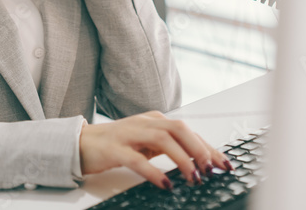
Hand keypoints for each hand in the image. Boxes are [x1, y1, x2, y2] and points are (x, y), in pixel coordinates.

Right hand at [78, 111, 232, 189]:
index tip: (223, 164)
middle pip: (179, 129)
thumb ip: (169, 148)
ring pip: (163, 140)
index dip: (208, 147)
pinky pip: (138, 159)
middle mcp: (145, 122)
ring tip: (194, 178)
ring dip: (182, 159)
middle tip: (210, 170)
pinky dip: (154, 172)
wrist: (82, 143)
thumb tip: (199, 161)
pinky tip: (166, 184)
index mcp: (155, 120)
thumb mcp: (146, 143)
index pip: (188, 130)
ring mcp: (129, 134)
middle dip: (199, 149)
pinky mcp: (115, 149)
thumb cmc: (117, 144)